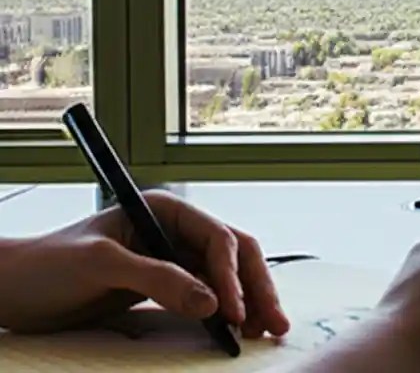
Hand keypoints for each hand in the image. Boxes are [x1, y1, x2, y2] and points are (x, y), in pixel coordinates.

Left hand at [0, 190, 289, 336]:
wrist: (13, 291)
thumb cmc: (46, 265)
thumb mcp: (102, 265)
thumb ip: (157, 279)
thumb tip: (211, 303)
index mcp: (165, 211)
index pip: (217, 238)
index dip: (232, 274)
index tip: (233, 309)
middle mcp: (175, 232)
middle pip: (234, 257)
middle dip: (257, 288)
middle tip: (272, 322)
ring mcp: (172, 261)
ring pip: (228, 279)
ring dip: (250, 302)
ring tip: (266, 330)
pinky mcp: (165, 289)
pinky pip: (207, 299)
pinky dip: (226, 314)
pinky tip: (236, 330)